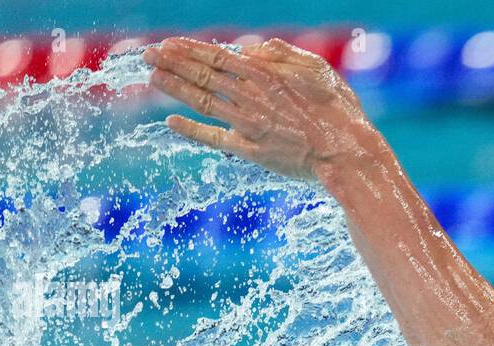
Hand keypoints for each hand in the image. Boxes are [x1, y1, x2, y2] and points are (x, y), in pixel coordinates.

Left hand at [143, 37, 376, 180]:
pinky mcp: (252, 150)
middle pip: (202, 76)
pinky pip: (214, 138)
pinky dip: (191, 130)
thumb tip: (250, 48)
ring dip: (174, 88)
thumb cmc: (338, 110)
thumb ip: (281, 55)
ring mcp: (248, 124)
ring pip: (202, 101)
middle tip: (147, 56)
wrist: (346, 152)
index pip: (217, 57)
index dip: (189, 50)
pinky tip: (170, 123)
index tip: (167, 44)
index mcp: (265, 74)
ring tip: (152, 77)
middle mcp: (250, 97)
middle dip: (172, 64)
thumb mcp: (316, 70)